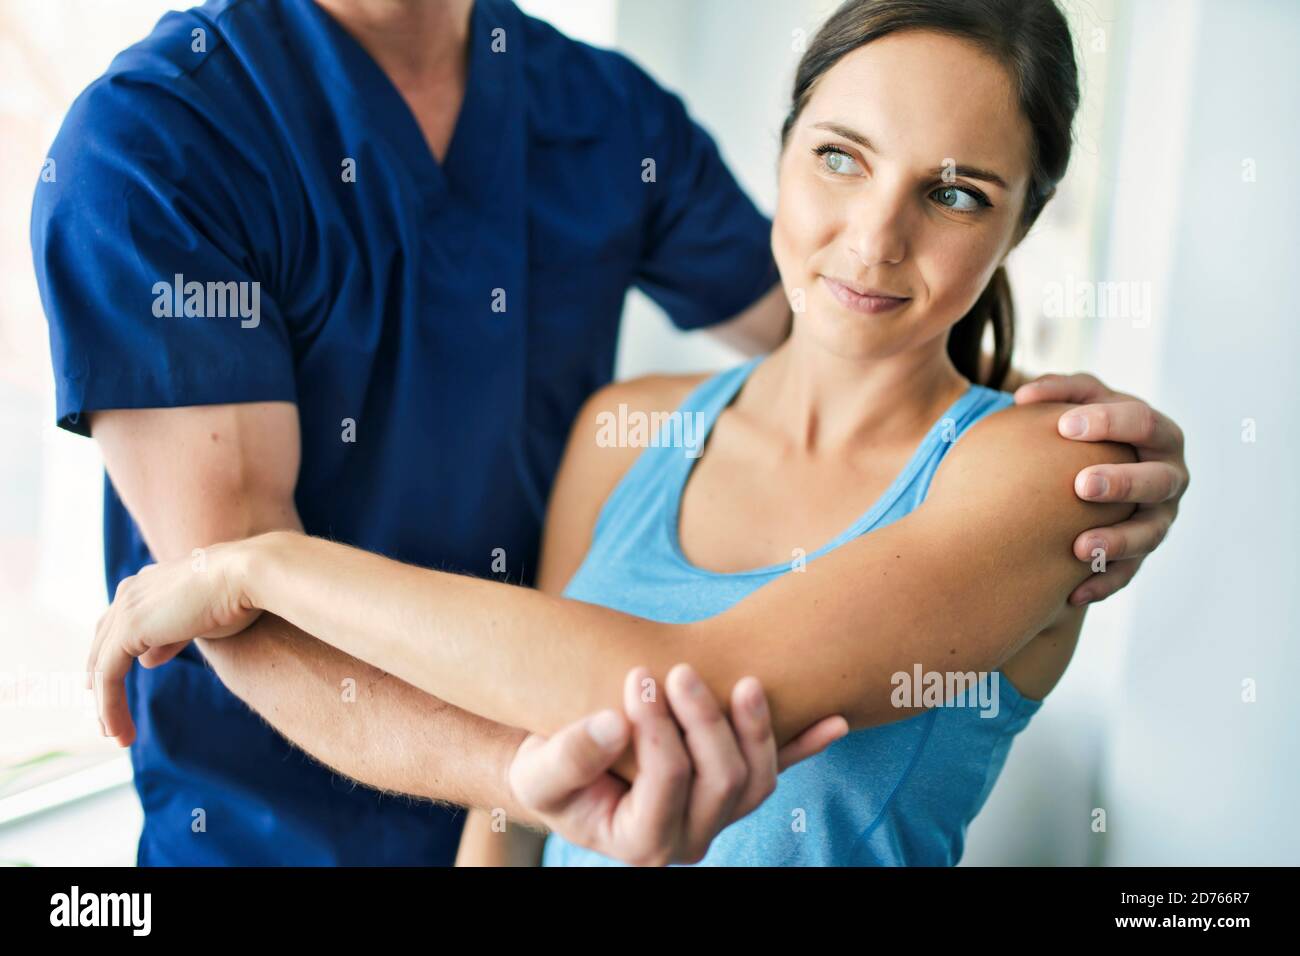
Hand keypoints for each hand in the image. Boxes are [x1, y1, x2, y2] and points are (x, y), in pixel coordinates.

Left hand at [88, 543, 261, 744]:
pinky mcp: (129, 629)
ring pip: (102, 666)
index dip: (114, 658)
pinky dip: (110, 705)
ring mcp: (126, 608)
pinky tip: (119, 729)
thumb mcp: (202, 621)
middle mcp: (131, 592)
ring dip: (107, 705)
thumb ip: (171, 639)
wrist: (249, 574)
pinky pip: (109, 675)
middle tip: (109, 719)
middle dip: (103, 685)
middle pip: (102, 645)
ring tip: (118, 735)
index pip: (118, 625)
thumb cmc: (242, 593)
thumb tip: (146, 661)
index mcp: (148, 583)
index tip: (115, 692)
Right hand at [505, 663, 847, 866]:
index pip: (667, 782)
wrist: (564, 772)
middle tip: (678, 670)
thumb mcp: (537, 772)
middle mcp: (689, 837)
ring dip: (757, 728)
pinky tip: (835, 721)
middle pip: (723, 780)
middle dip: (706, 720)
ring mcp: (717, 814)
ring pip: (757, 780)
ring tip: (746, 682)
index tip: (637, 678)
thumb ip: (569, 756)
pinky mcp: (732, 788)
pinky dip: (806, 745)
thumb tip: (614, 725)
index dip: (657, 730)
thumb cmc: (547, 772)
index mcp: (641, 842)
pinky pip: (777, 770)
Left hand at [1015, 372, 1187, 604]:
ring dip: (1118, 541)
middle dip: (1123, 482)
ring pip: (1149, 533)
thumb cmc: (1083, 431)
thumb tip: (1023, 397)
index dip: (1108, 422)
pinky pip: (1127, 573)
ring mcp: (1159, 517)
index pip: (1142, 421)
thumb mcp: (1076, 404)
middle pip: (1157, 479)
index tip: (1065, 426)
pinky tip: (1072, 593)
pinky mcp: (1142, 553)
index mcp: (1156, 433)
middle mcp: (1168, 476)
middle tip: (1082, 486)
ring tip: (1079, 548)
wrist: (1092, 475)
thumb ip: (1056, 391)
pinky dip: (1102, 583)